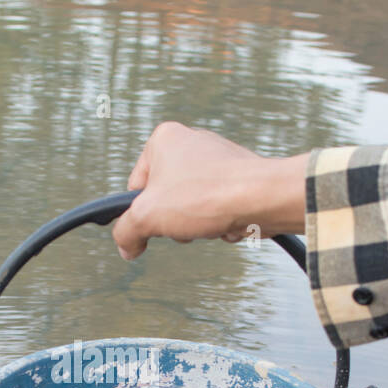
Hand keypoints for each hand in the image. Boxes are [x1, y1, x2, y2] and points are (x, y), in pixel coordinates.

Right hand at [112, 122, 307, 259]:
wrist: (262, 198)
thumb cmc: (206, 195)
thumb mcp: (147, 217)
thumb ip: (126, 233)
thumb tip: (126, 247)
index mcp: (164, 139)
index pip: (136, 185)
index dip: (140, 211)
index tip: (149, 226)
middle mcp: (191, 143)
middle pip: (165, 198)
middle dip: (173, 220)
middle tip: (183, 223)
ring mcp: (217, 159)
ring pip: (192, 206)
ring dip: (196, 224)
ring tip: (209, 222)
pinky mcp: (238, 177)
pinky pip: (217, 208)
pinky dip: (219, 222)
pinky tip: (227, 223)